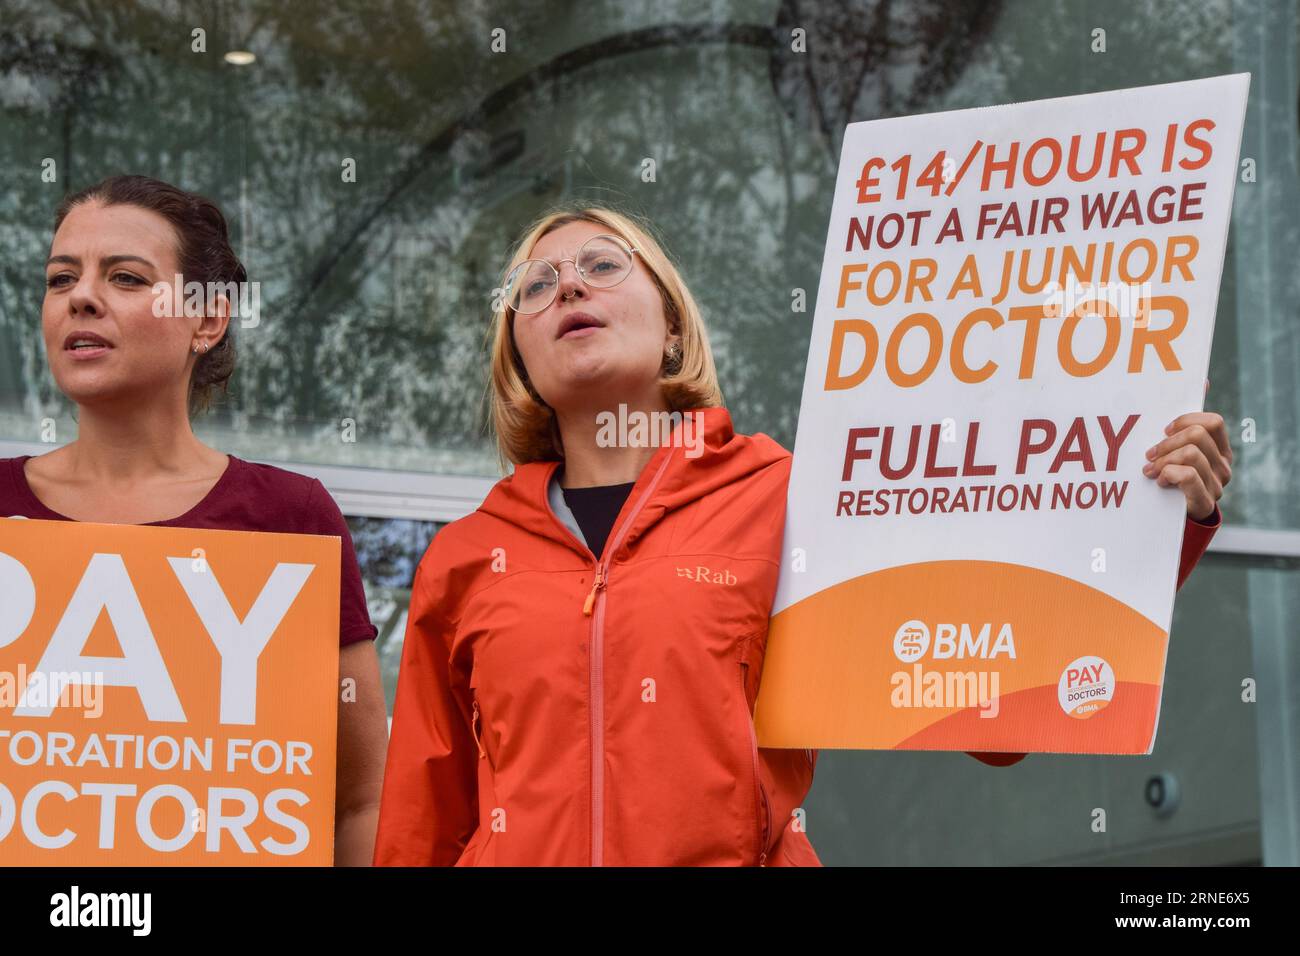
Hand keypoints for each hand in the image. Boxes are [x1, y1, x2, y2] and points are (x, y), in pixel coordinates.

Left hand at [1141, 383, 1231, 521]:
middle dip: (1167, 443)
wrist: (1174, 519)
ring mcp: (1216, 484)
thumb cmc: (1173, 477)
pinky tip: (1160, 481)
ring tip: (1150, 470)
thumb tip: (1202, 380)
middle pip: (1197, 436)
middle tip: (1150, 455)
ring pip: (1190, 454)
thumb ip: (1186, 423)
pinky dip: (1169, 474)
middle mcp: (1223, 465)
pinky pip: (1189, 476)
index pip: (1212, 422)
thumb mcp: (1177, 449)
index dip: (1185, 421)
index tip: (1164, 431)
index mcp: (1219, 449)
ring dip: (1163, 460)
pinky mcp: (1205, 501)